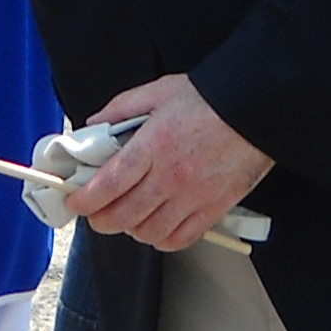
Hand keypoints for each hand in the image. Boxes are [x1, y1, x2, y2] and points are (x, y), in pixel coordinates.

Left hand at [64, 75, 272, 251]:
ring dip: (130, 229)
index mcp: (153, 145)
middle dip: (100, 220)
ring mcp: (193, 196)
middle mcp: (170, 176)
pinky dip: (161, 239)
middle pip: (123, 215)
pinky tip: (155, 227)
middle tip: (95, 213)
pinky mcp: (214, 208)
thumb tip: (93, 125)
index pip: (108, 184)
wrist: (256, 109)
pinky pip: (180, 239)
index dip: (85, 200)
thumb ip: (121, 109)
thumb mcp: (158, 91)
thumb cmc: (208, 98)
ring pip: (148, 232)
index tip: (75, 202)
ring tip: (126, 217)